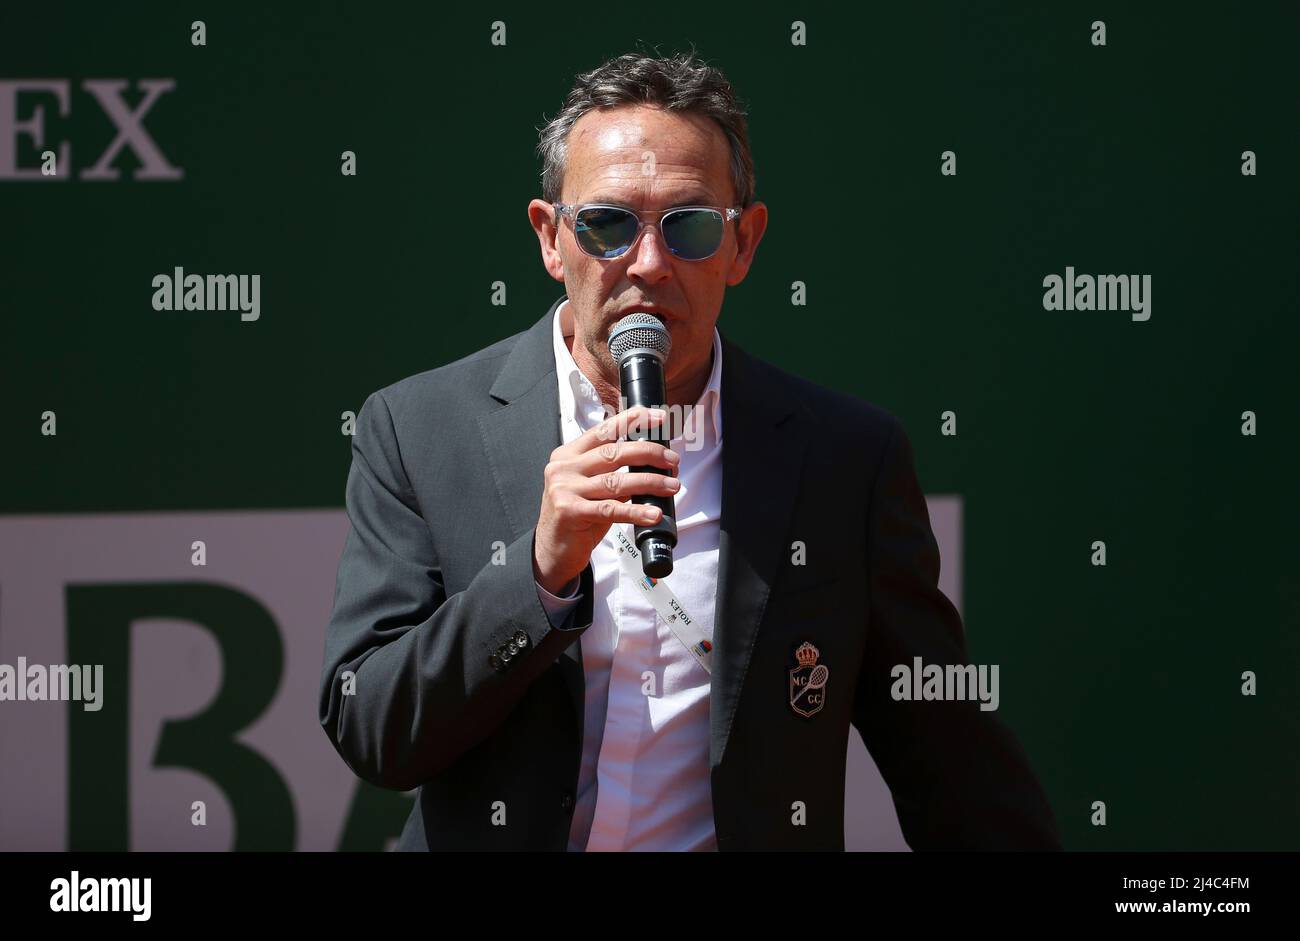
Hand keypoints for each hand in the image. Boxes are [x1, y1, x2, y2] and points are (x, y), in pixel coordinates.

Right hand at [533, 405, 680, 594]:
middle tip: (673, 460)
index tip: (658, 417)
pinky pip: (611, 509)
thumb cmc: (577, 517)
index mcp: (568, 455)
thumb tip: (652, 463)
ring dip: (650, 482)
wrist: (552, 551)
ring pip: (617, 482)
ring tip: (672, 485)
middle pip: (614, 453)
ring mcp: (565, 489)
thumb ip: (612, 473)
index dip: (631, 420)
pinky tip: (654, 513)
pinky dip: (636, 511)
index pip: (603, 431)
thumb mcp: (590, 488)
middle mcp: (564, 468)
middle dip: (649, 454)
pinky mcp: (570, 512)